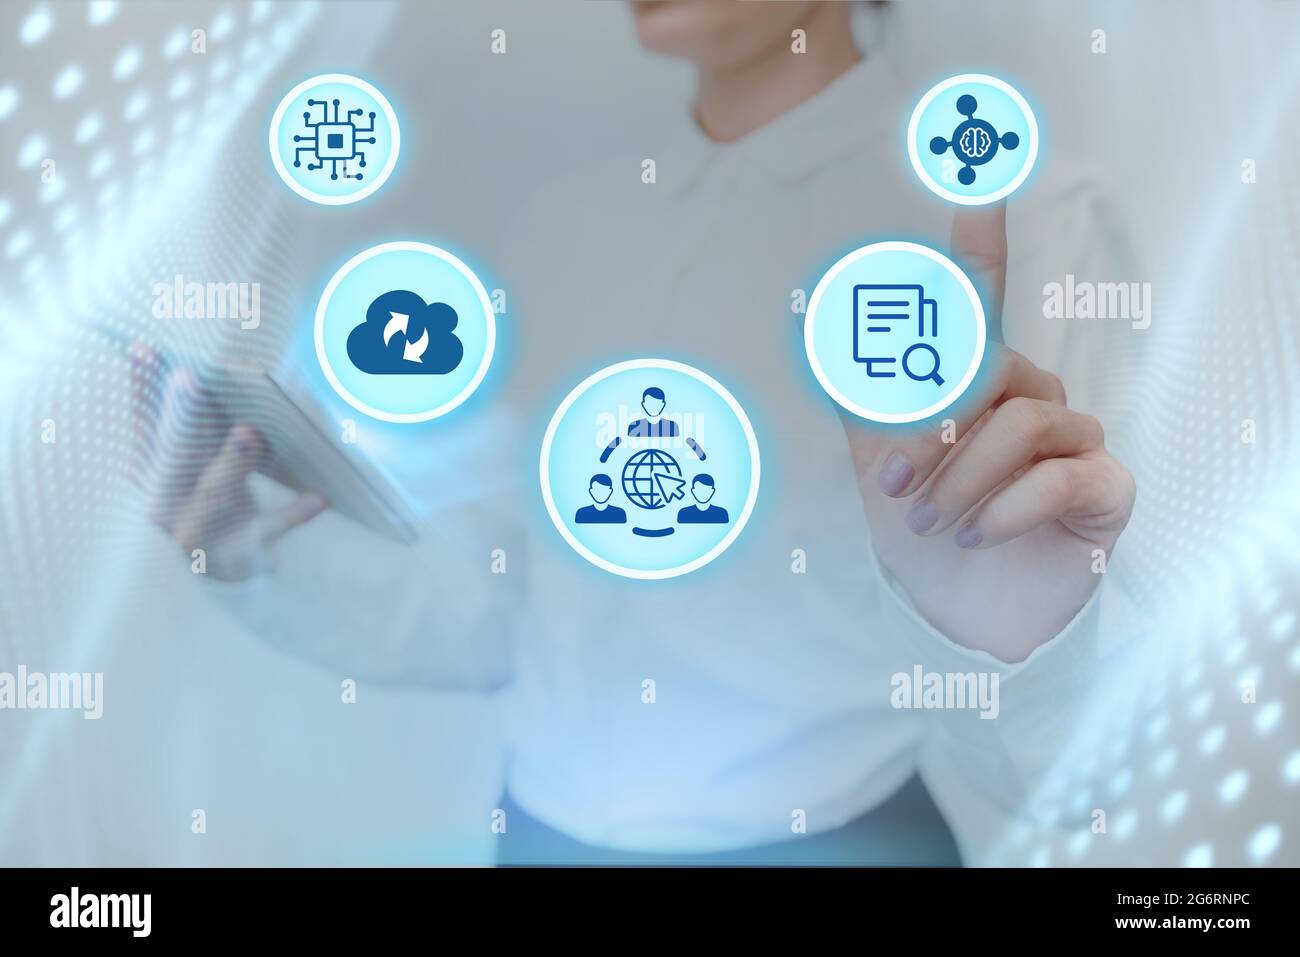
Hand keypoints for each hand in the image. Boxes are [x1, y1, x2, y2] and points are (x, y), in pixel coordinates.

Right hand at [130, 345, 324, 579]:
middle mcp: (167, 501)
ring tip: (249, 432)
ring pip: (214, 489)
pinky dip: (293, 515)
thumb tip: (196, 365)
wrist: (223, 571)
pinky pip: (269, 529)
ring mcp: (201, 528)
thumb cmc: (209, 499)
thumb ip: (196, 425)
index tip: (142, 349)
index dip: (142, 390)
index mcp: (152, 474)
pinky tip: (318, 500)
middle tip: (186, 378)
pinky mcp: (240, 551)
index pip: (145, 426)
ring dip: (232, 460)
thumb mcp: (194, 464)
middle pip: (174, 454)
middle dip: (180, 416)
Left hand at [843, 206, 1135, 662]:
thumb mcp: (878, 469)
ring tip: (932, 526)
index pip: (984, 300)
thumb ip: (863, 402)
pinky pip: (1066, 474)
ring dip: (964, 477)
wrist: (956, 619)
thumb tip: (825, 331)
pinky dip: (1011, 507)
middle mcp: (1032, 399)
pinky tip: (980, 536)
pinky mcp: (1105, 492)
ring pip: (1024, 420)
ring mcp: (1075, 442)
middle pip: (994, 367)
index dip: (982, 240)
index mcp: (976, 385)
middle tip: (897, 490)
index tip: (980, 180)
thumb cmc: (922, 537)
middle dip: (935, 428)